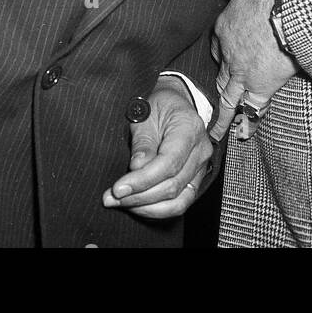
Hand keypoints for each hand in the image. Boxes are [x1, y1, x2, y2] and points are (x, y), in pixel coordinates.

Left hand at [103, 77, 213, 219]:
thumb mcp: (144, 113)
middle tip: (111, 198)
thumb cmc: (158, 104)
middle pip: (172, 185)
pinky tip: (136, 205)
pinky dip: (157, 209)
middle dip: (139, 197)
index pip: (168, 163)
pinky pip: (180, 202)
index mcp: (190, 129)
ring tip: (120, 203)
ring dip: (146, 207)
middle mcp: (201, 151)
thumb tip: (136, 168)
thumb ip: (142, 142)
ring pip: (178, 201)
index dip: (142, 180)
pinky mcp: (194, 180)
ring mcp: (200, 168)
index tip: (118, 189)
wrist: (174, 103)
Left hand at [209, 0, 296, 142]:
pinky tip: (239, 134)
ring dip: (221, 113)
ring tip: (213, 129)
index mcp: (225, 26)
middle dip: (218, 86)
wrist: (291, 10)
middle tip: (212, 100)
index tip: (226, 56)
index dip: (222, 51)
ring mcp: (243, 72)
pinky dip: (245, 122)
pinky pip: (251, 108)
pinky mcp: (262, 86)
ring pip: (228, 96)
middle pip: (220, 73)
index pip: (217, 44)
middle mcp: (229, 53)